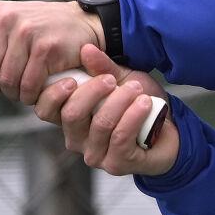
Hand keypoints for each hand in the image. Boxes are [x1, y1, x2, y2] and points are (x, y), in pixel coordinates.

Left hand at [0, 0, 104, 103]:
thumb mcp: (6, 34)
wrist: (82, 23)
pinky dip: (31, 95)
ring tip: (25, 86)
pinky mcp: (46, 49)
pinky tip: (38, 88)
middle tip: (10, 85)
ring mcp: (26, 32)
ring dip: (15, 93)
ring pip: (5, 82)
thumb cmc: (40, 31)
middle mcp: (6, 18)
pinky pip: (27, 86)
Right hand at [35, 44, 177, 176]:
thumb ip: (102, 68)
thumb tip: (86, 49)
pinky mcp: (116, 164)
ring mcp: (95, 155)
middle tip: (112, 80)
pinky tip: (144, 104)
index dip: (53, 94)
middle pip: (71, 114)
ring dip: (120, 101)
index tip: (73, 78)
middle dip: (93, 92)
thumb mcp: (121, 79)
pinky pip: (120, 137)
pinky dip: (133, 116)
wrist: (170, 129)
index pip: (45, 110)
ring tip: (136, 90)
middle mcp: (76, 139)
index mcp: (70, 118)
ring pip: (100, 124)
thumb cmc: (139, 103)